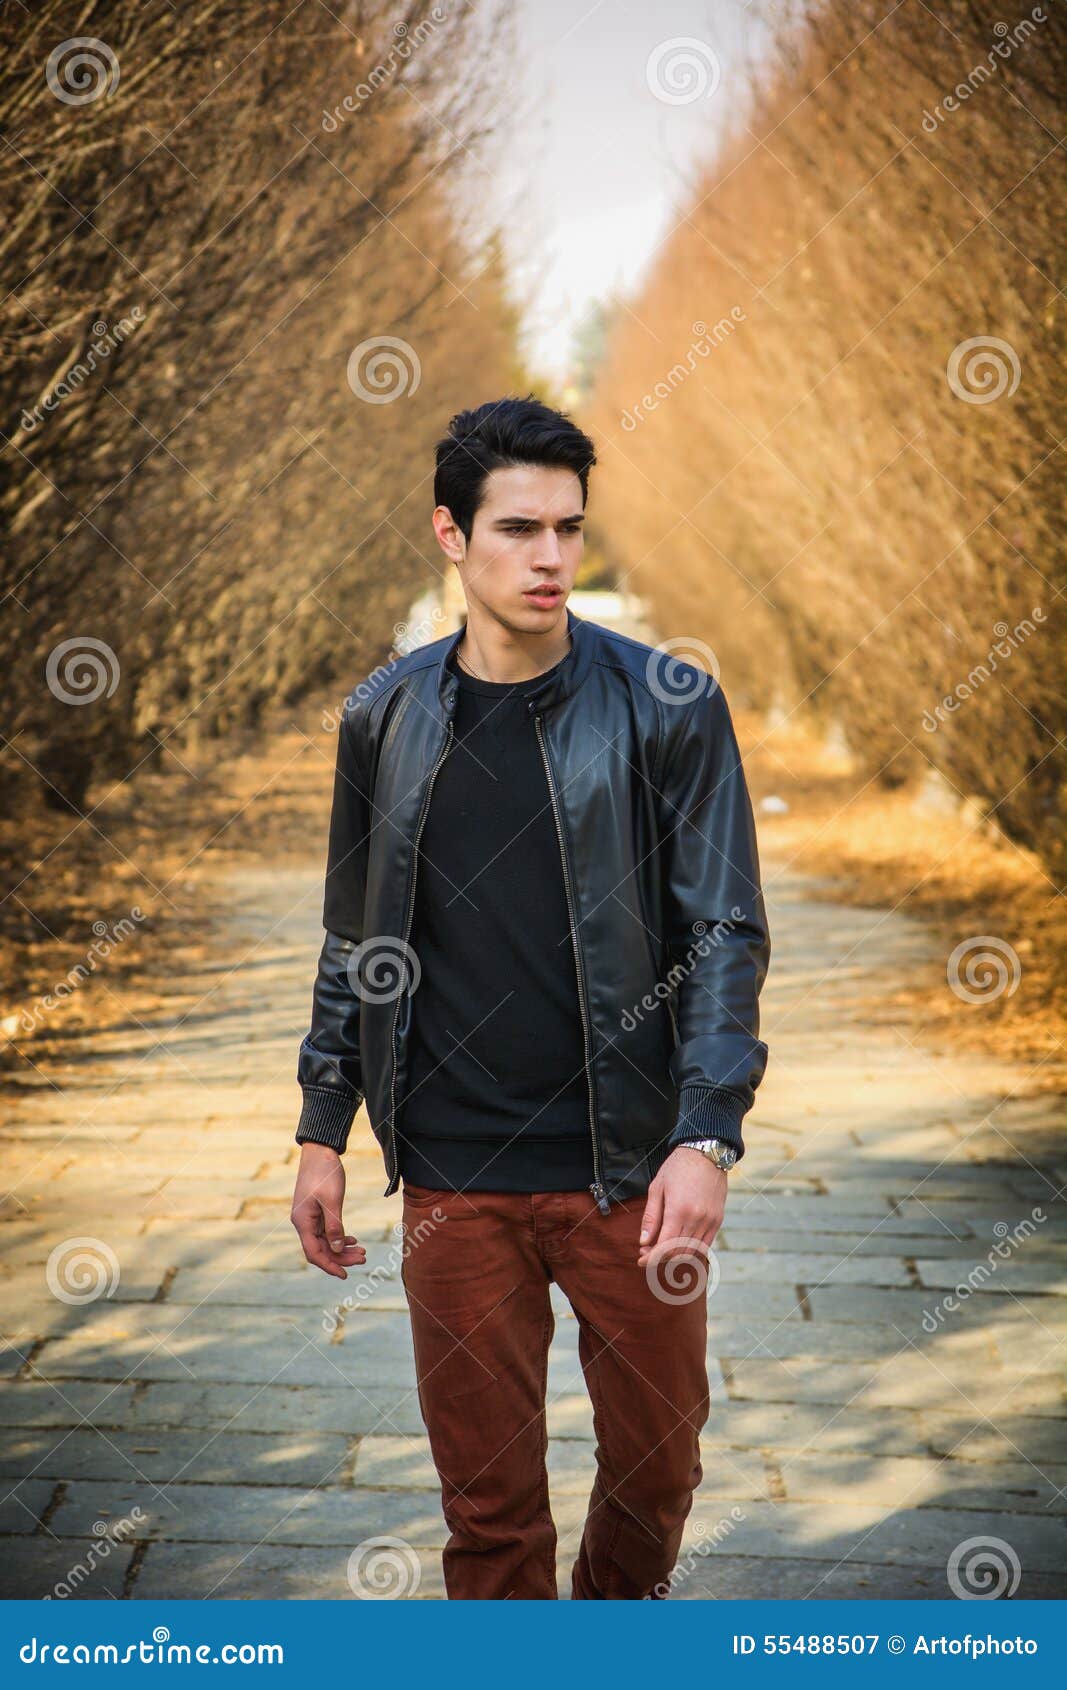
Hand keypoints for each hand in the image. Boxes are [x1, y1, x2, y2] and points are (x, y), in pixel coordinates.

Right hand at [290, 1143, 366, 1278]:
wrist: (320, 1151)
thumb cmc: (325, 1173)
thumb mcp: (332, 1200)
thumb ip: (335, 1226)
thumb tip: (338, 1249)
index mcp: (303, 1222)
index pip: (314, 1253)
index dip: (330, 1266)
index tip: (345, 1274)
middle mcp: (303, 1222)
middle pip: (321, 1249)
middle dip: (341, 1257)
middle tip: (364, 1259)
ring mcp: (309, 1217)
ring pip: (325, 1241)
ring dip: (342, 1248)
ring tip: (363, 1251)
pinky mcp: (316, 1211)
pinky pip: (326, 1231)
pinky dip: (339, 1236)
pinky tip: (353, 1239)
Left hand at [636, 1146, 727, 1268]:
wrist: (707, 1152)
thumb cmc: (678, 1167)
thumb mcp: (657, 1188)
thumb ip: (651, 1217)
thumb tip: (644, 1242)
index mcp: (678, 1210)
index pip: (664, 1247)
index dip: (651, 1257)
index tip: (641, 1260)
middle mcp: (697, 1219)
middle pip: (677, 1252)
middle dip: (660, 1257)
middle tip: (648, 1251)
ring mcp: (710, 1221)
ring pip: (691, 1251)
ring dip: (675, 1255)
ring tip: (662, 1248)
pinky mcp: (718, 1220)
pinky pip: (705, 1245)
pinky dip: (691, 1250)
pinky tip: (679, 1245)